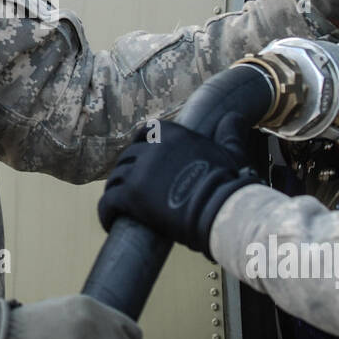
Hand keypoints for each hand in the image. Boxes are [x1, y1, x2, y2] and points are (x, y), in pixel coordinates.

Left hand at [97, 121, 259, 259]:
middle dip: (126, 172)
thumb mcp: (230, 152)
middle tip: (129, 188)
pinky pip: (108, 202)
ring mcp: (138, 171)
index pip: (144, 133)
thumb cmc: (226, 185)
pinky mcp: (129, 196)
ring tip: (119, 206)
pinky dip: (106, 211)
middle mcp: (151, 148)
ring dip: (115, 191)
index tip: (139, 160)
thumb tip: (233, 118)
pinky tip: (110, 220)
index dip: (139, 147)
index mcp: (171, 134)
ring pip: (115, 179)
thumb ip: (229, 133)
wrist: (217, 210)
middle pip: (127, 158)